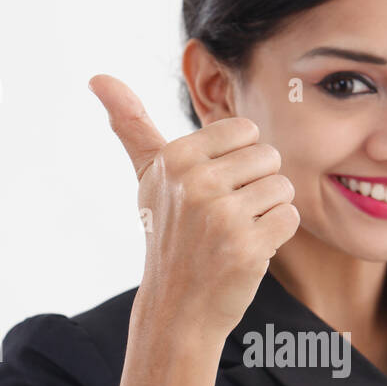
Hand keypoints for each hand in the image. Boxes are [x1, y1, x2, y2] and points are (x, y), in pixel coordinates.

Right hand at [88, 74, 299, 335]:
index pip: (245, 131)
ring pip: (282, 187)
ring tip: (236, 233)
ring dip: (268, 212)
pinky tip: (248, 250)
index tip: (214, 190)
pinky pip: (289, 217)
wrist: (176, 309)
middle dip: (257, 186)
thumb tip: (97, 76)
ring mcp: (222, 216)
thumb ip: (131, 124)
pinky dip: (277, 235)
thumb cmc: (168, 237)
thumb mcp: (148, 177)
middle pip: (269, 157)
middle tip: (226, 217)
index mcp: (176, 158)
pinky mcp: (248, 246)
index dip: (239, 162)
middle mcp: (196, 183)